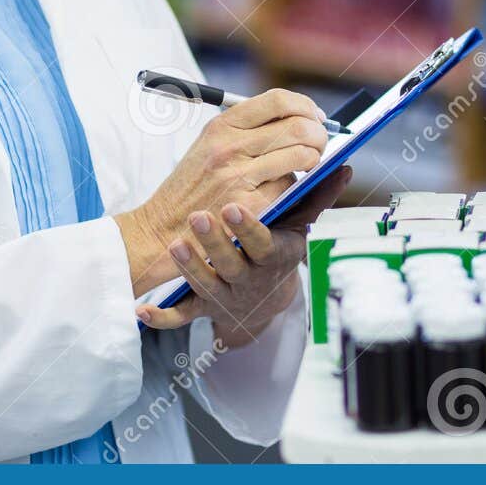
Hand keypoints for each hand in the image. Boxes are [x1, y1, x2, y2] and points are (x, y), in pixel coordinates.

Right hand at [114, 89, 329, 293]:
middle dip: (318, 134)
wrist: (161, 227)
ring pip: (301, 155)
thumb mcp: (209, 144)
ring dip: (312, 159)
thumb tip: (297, 116)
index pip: (278, 100)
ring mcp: (239, 176)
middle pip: (297, 125)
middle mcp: (230, 146)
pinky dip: (291, 187)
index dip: (305, 106)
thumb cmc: (191, 186)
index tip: (315, 116)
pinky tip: (278, 191)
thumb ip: (247, 128)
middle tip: (319, 143)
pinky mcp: (248, 206)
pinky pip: (289, 187)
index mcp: (221, 125)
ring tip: (306, 164)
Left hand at [135, 165, 352, 347]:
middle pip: (232, 266)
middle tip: (200, 218)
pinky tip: (142, 309)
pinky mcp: (202, 308)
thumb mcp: (300, 226)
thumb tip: (343, 166)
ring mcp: (225, 296)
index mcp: (275, 257)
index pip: (264, 245)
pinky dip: (163, 317)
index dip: (249, 230)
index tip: (234, 206)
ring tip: (175, 245)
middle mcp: (250, 279)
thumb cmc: (278, 248)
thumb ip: (316, 197)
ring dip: (190, 269)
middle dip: (216, 245)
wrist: (263, 300)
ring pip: (206, 286)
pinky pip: (181, 318)